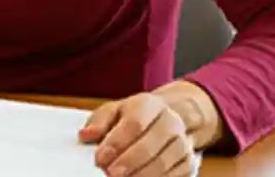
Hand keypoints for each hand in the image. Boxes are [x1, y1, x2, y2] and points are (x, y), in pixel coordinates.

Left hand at [79, 92, 197, 175]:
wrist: (171, 117)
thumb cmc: (135, 116)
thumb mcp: (114, 110)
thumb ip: (99, 121)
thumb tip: (86, 135)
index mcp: (149, 105)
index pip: (134, 124)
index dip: (116, 143)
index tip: (100, 158)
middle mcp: (170, 122)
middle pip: (151, 145)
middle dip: (129, 162)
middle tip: (110, 173)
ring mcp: (183, 143)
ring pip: (165, 162)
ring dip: (143, 174)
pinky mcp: (189, 162)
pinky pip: (175, 175)